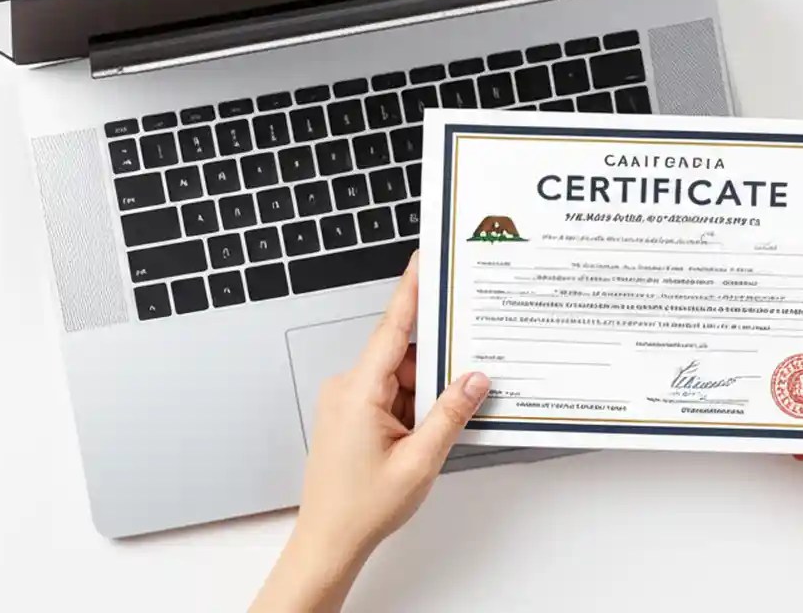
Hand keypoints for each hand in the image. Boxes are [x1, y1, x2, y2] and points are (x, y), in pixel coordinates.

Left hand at [251, 252, 490, 612]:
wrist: (328, 542)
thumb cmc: (361, 508)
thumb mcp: (420, 460)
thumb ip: (450, 413)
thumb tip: (474, 378)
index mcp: (360, 392)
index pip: (392, 328)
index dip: (411, 291)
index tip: (423, 260)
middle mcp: (348, 389)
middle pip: (405, 356)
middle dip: (437, 371)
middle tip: (465, 383)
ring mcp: (348, 402)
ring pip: (401, 379)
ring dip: (425, 397)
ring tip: (434, 433)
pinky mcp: (352, 415)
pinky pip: (392, 395)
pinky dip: (414, 408)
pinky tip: (426, 434)